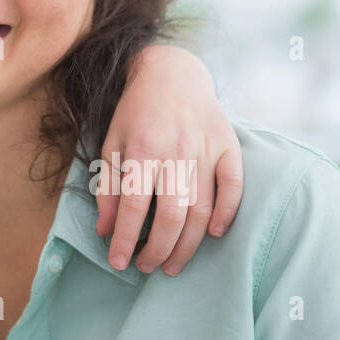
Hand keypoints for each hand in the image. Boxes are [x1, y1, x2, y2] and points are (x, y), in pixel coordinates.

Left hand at [94, 45, 243, 275]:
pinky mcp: (228, 145)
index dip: (125, 239)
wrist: (171, 72)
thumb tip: (105, 230)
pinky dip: (227, 213)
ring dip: (189, 244)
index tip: (118, 262)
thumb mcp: (111, 142)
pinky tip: (214, 233)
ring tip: (173, 264)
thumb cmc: (136, 112)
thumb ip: (108, 187)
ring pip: (202, 209)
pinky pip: (234, 185)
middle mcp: (175, 151)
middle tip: (147, 267)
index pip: (134, 207)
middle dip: (158, 250)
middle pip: (172, 215)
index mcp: (141, 149)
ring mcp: (205, 148)